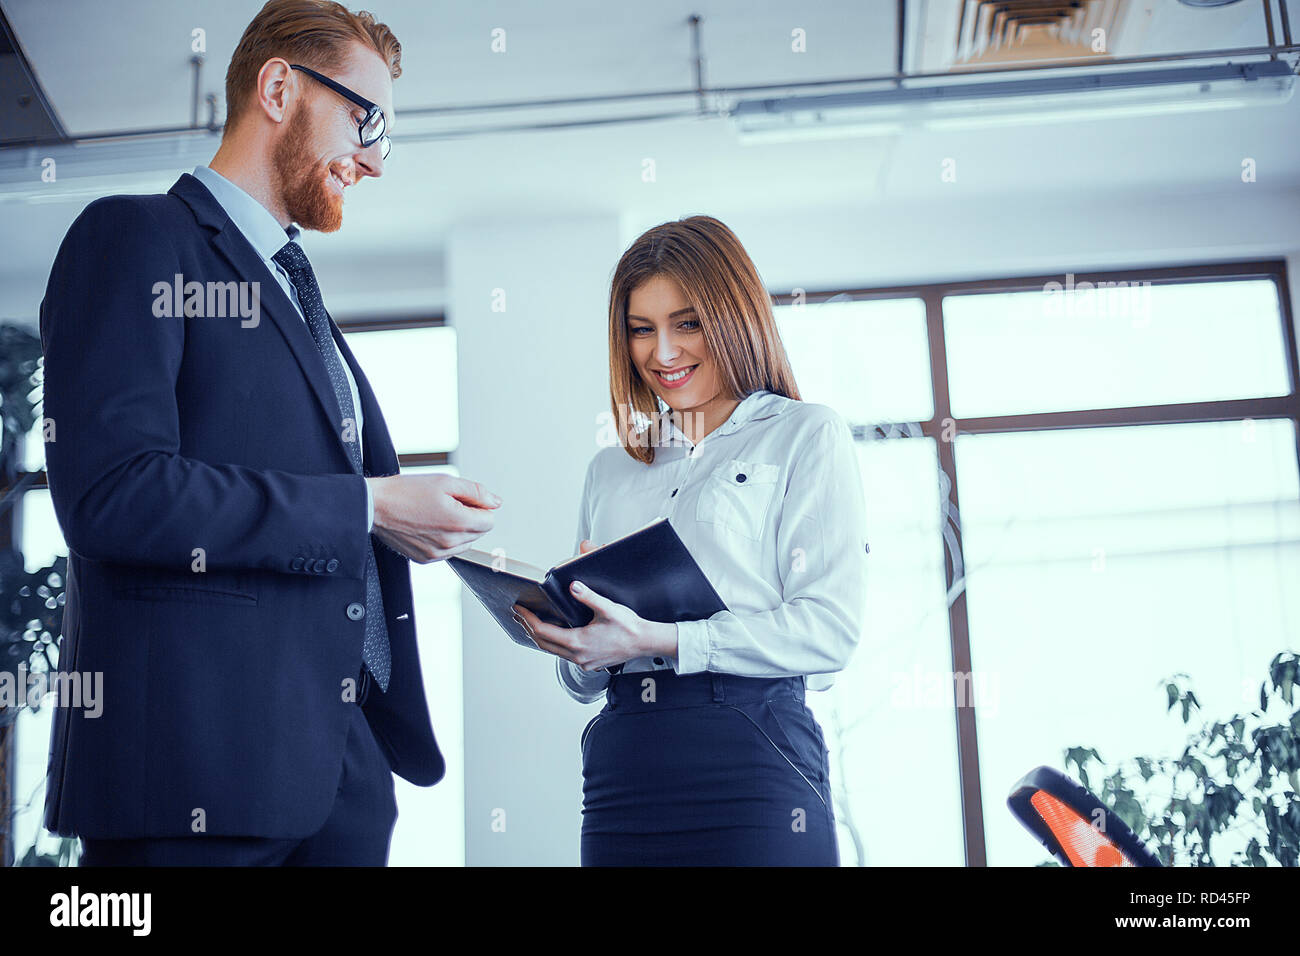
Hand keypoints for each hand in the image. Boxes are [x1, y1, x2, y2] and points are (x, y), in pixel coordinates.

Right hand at [368, 474, 500, 562]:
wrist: (376, 506)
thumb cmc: (406, 492)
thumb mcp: (446, 482)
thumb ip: (476, 492)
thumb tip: (495, 502)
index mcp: (457, 522)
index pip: (490, 521)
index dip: (480, 507)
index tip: (465, 500)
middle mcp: (449, 542)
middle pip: (479, 533)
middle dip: (470, 517)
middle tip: (448, 504)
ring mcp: (437, 553)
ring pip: (465, 544)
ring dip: (459, 530)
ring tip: (437, 514)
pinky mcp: (426, 559)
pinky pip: (448, 551)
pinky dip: (445, 539)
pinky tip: (430, 525)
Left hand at [512, 540, 677, 670]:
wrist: (646, 643)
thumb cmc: (629, 627)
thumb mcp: (608, 608)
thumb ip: (588, 597)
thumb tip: (572, 586)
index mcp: (578, 642)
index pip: (543, 631)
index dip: (528, 619)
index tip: (519, 608)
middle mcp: (577, 656)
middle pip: (543, 642)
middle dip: (528, 627)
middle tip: (518, 613)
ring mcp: (582, 662)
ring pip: (552, 650)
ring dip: (539, 635)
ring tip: (529, 621)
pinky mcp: (588, 663)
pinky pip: (563, 653)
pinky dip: (552, 642)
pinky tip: (552, 632)